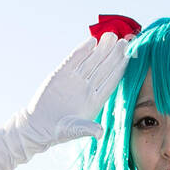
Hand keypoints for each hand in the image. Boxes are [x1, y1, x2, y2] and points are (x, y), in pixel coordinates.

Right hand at [19, 32, 132, 147]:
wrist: (39, 125)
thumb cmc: (59, 131)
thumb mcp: (74, 131)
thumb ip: (87, 129)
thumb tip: (99, 133)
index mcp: (95, 101)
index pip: (111, 82)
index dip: (120, 69)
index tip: (130, 57)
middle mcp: (88, 88)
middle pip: (104, 68)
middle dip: (114, 54)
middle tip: (125, 41)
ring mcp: (75, 79)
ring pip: (91, 61)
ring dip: (101, 49)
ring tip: (111, 36)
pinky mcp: (61, 73)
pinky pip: (74, 59)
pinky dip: (82, 50)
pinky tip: (92, 41)